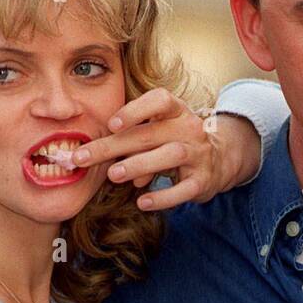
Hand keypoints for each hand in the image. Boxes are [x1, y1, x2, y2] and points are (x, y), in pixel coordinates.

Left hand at [71, 88, 261, 211]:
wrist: (219, 159)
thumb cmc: (176, 142)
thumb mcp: (158, 133)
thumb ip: (132, 143)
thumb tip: (105, 162)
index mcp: (177, 111)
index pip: (160, 100)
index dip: (135, 110)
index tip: (111, 124)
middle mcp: (190, 128)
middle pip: (150, 134)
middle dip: (114, 146)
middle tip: (83, 157)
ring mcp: (199, 154)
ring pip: (170, 155)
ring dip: (139, 164)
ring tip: (114, 175)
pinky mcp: (203, 180)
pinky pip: (184, 189)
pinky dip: (163, 197)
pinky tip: (143, 202)